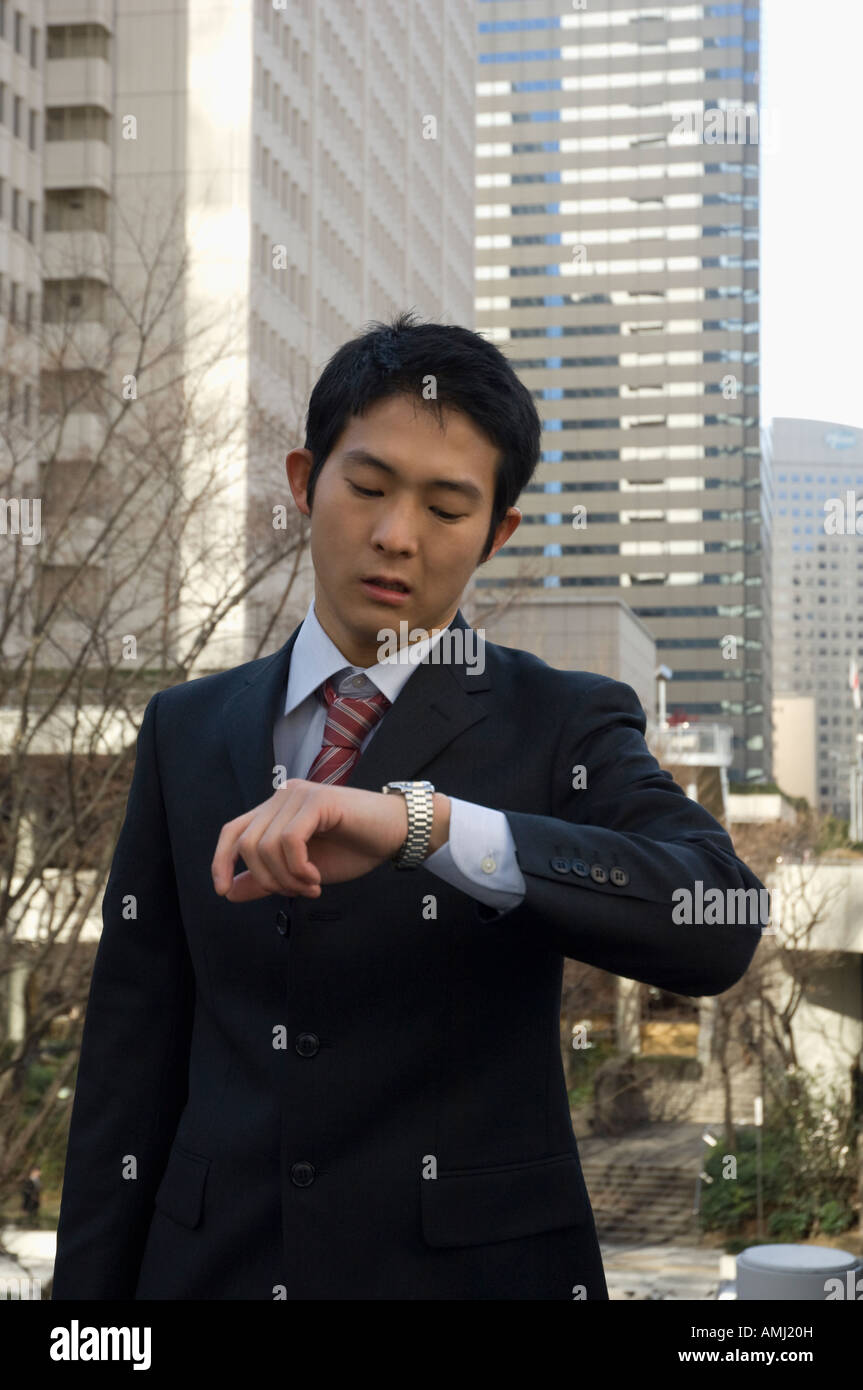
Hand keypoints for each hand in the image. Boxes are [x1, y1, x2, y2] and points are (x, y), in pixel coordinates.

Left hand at [211, 780, 449, 902]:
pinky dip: (298, 867)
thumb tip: (230, 892)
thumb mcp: (302, 872)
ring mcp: (299, 794)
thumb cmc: (353, 849)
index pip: (233, 832)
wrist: (395, 834)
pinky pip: (289, 840)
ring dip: (288, 878)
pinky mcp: (317, 800)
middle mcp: (282, 796)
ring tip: (312, 886)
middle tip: (298, 892)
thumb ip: (267, 878)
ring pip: (267, 845)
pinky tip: (316, 877)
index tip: (223, 892)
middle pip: (248, 844)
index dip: (221, 861)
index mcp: (275, 810)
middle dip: (267, 880)